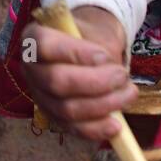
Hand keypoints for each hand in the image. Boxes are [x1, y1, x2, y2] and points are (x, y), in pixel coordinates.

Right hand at [24, 5, 137, 141]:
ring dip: (101, 105)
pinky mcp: (54, 117)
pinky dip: (95, 129)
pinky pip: (72, 128)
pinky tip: (116, 126)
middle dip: (94, 83)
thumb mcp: (97, 31)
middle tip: (121, 75)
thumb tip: (112, 73)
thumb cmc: (92, 36)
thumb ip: (101, 48)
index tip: (104, 57)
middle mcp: (31, 70)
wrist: (92, 48)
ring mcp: (40, 96)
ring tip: (128, 93)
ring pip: (65, 109)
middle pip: (55, 81)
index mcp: (33, 39)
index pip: (44, 45)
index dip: (74, 53)